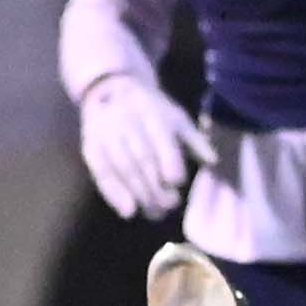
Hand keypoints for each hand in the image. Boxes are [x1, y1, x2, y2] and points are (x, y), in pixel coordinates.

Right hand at [78, 75, 215, 221]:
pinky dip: (114, 195)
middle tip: (168, 207)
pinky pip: (101, 173)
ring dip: (139, 194)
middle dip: (155, 185)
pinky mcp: (91, 147)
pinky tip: (128, 212)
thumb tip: (213, 161)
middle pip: (141, 157)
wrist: (111, 91)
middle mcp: (127, 121)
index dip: (168, 161)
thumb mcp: (175, 117)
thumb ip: (194, 140)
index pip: (160, 138)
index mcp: (151, 111)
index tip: (176, 183)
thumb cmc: (152, 110)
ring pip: (122, 168)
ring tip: (154, 214)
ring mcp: (106, 134)